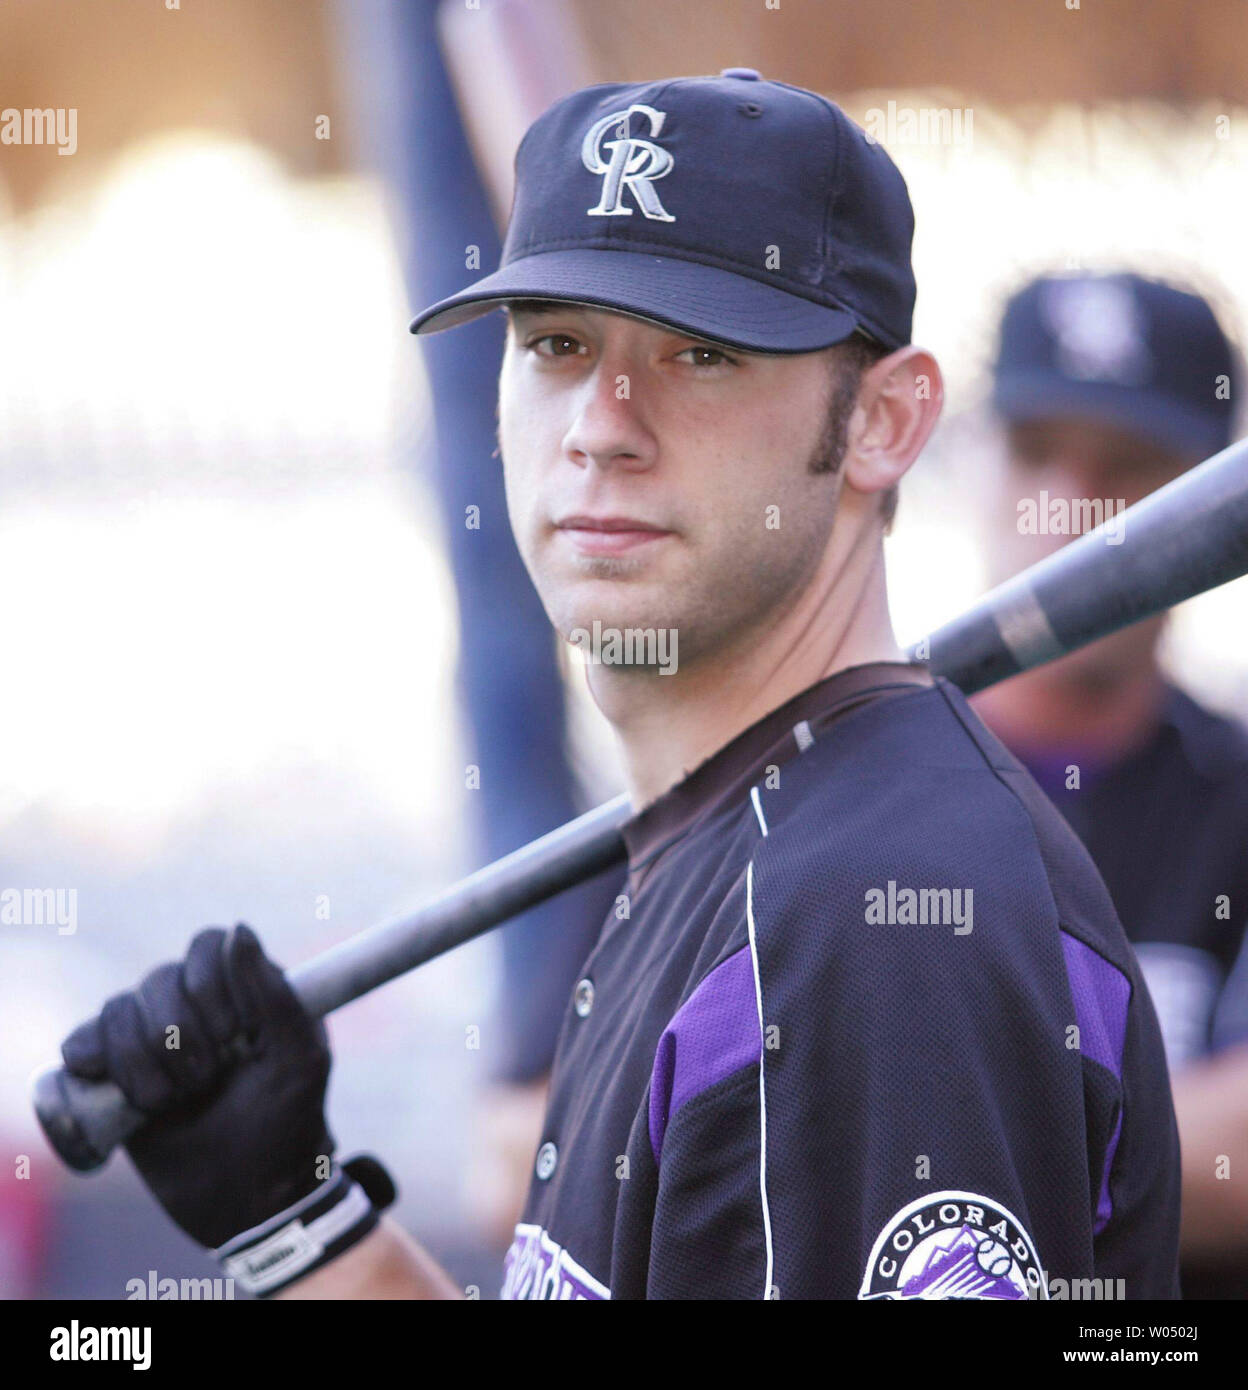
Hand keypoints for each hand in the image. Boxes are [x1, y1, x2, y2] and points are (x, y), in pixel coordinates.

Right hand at [60, 923, 334, 1249]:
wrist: (249, 1197)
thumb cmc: (288, 1123)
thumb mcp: (299, 1059)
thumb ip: (274, 994)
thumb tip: (239, 931)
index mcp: (246, 990)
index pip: (208, 948)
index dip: (211, 988)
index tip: (236, 1036)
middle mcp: (196, 1004)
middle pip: (159, 979)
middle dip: (182, 1037)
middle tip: (209, 1081)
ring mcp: (152, 1037)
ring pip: (119, 1010)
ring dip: (144, 1062)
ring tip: (174, 1101)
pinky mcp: (115, 1073)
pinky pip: (84, 1041)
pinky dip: (97, 1064)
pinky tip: (129, 1095)